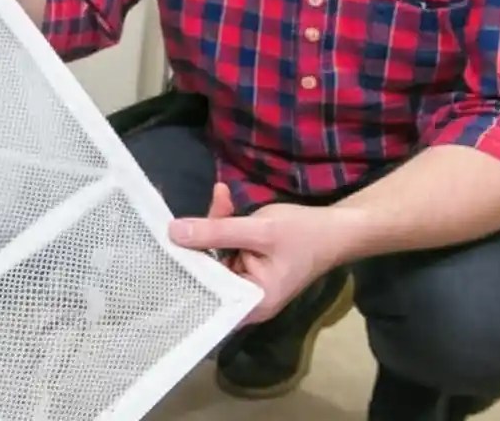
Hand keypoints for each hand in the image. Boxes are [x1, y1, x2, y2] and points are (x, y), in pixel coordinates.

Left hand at [169, 183, 356, 324]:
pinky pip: (226, 244)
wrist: (338, 227)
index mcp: (250, 303)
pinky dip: (225, 222)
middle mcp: (244, 299)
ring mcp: (245, 279)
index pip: (205, 295)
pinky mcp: (246, 262)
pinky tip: (224, 198)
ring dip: (215, 223)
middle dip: (202, 236)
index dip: (182, 272)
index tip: (161, 248)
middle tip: (205, 206)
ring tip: (222, 196)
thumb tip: (173, 232)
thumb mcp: (260, 230)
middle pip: (207, 270)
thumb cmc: (305, 235)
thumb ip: (217, 231)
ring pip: (214, 252)